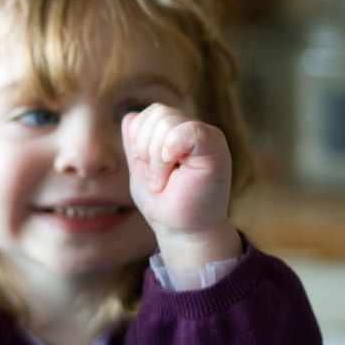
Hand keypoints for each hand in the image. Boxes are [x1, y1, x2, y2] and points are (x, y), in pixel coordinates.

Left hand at [122, 103, 240, 266]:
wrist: (184, 231)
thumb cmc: (166, 205)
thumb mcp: (141, 171)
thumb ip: (136, 144)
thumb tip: (129, 116)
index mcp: (176, 133)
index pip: (150, 114)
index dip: (139, 139)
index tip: (149, 170)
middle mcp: (194, 130)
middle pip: (158, 114)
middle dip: (146, 149)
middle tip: (157, 178)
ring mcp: (207, 137)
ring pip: (168, 121)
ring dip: (157, 157)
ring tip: (165, 179)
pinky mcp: (216, 147)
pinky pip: (190, 129)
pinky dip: (171, 148)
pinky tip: (174, 169)